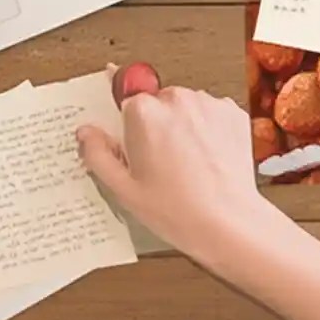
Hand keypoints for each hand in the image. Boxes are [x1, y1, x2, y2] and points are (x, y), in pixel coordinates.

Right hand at [76, 84, 273, 265]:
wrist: (227, 222)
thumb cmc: (178, 209)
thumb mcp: (123, 189)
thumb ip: (98, 154)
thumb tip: (87, 133)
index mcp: (144, 113)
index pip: (124, 98)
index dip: (126, 120)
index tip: (128, 125)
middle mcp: (176, 99)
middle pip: (156, 102)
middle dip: (154, 125)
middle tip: (158, 160)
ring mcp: (208, 103)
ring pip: (185, 106)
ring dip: (182, 125)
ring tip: (185, 164)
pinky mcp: (232, 112)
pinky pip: (211, 113)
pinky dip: (208, 129)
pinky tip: (206, 158)